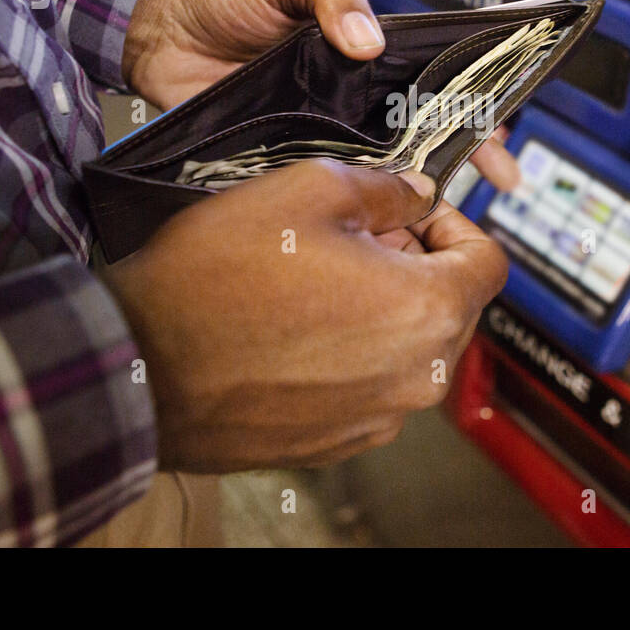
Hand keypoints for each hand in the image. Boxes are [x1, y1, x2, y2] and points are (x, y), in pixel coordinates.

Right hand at [101, 160, 507, 471]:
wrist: (141, 370)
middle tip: (362, 236)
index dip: (457, 223)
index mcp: (426, 312)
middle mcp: (416, 377)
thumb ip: (383, 187)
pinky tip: (299, 325)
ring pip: (409, 347)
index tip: (419, 212)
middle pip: (452, 307)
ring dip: (383, 307)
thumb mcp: (307, 190)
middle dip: (418, 263)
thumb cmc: (215, 282)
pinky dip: (352, 353)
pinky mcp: (337, 442)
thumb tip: (414, 193)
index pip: (489, 262)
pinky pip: (370, 385)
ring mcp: (377, 418)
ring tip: (320, 278)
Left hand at [122, 0, 519, 188]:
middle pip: (415, 132)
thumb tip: (368, 41)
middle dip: (461, 158)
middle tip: (495, 184)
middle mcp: (346, 96)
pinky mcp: (279, 159)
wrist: (157, 31)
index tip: (502, 133)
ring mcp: (315, 131)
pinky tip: (376, 229)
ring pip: (375, 166)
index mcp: (360, 52)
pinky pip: (321, 186)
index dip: (470, 105)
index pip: (429, 79)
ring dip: (411, 190)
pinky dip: (349, 206)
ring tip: (444, 215)